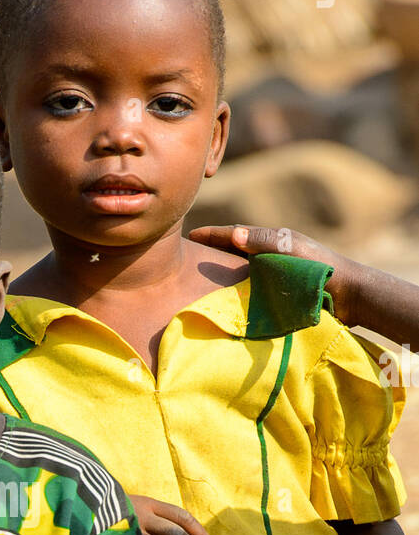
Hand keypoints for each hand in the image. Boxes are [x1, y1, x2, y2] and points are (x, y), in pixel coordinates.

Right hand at [188, 223, 359, 325]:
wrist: (348, 294)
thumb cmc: (321, 268)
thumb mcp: (290, 248)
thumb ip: (263, 241)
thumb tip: (234, 234)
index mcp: (272, 241)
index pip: (235, 234)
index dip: (212, 235)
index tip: (190, 235)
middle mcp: (270, 257)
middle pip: (234, 253)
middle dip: (212, 252)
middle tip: (187, 255)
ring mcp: (273, 276)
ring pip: (240, 273)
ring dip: (221, 275)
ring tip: (198, 279)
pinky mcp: (277, 295)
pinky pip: (249, 292)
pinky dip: (234, 293)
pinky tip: (222, 300)